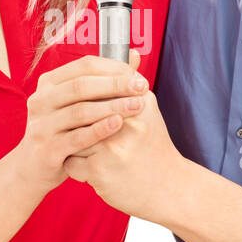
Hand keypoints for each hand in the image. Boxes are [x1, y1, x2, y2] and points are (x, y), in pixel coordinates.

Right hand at [9, 51, 147, 195]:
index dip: (113, 68)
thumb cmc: (63, 131)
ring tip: (137, 106)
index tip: (137, 75)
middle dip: (115, 85)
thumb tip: (134, 56)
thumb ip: (104, 81)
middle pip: (81, 86)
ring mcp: (41, 125)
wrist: (34, 167)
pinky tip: (118, 124)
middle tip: (141, 87)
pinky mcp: (46, 149)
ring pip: (80, 111)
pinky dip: (99, 129)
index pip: (84, 66)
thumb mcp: (78, 103)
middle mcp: (41, 100)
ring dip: (112, 106)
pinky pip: (77, 137)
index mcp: (49, 83)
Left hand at [62, 65, 185, 221]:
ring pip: (71, 136)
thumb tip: (130, 52)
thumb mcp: (149, 110)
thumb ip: (132, 83)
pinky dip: (76, 167)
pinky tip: (91, 170)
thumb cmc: (153, 147)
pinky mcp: (99, 171)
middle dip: (74, 119)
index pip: (97, 86)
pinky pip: (70, 163)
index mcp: (136, 103)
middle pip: (80, 110)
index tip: (82, 104)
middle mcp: (124, 122)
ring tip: (85, 149)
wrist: (170, 189)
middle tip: (73, 124)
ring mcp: (111, 148)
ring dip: (73, 144)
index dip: (83, 95)